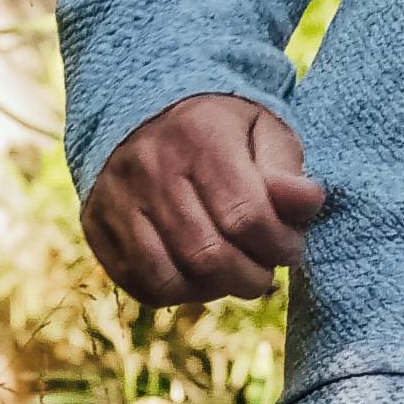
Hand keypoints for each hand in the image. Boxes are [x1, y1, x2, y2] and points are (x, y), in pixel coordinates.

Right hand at [83, 95, 326, 306]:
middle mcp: (149, 167)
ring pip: (168, 278)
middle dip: (250, 278)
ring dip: (213, 291)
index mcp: (199, 137)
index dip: (280, 247)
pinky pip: (136, 282)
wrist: (148, 111)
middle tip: (265, 272)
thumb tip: (308, 202)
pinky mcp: (95, 224)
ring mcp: (115, 198)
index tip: (292, 248)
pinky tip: (198, 276)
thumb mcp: (264, 131)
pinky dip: (175, 292)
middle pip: (207, 255)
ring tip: (233, 276)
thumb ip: (288, 170)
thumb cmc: (223, 130)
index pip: (247, 217)